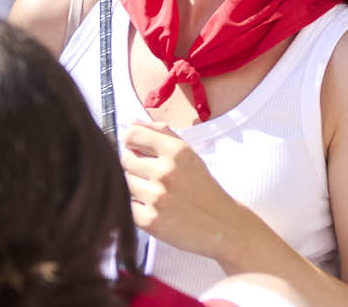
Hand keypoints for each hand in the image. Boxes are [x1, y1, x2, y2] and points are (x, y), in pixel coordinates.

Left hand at [120, 120, 250, 261]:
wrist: (222, 225)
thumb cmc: (203, 188)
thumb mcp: (190, 155)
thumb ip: (161, 134)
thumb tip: (132, 122)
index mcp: (177, 151)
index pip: (133, 135)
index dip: (131, 141)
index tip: (136, 148)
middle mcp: (165, 171)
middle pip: (125, 159)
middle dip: (135, 166)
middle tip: (152, 176)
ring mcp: (156, 197)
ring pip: (125, 183)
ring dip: (136, 188)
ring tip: (156, 194)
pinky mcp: (149, 221)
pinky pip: (126, 206)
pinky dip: (136, 208)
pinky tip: (154, 209)